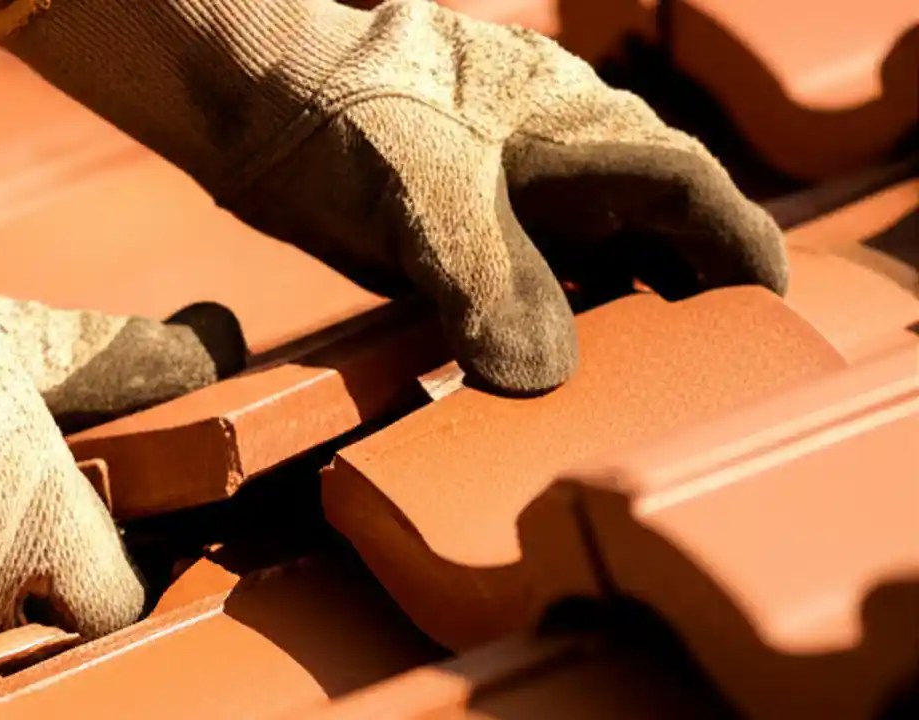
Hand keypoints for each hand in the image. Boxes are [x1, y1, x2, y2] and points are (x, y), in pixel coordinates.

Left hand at [216, 1, 787, 392]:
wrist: (264, 109)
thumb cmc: (344, 121)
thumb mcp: (420, 195)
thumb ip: (487, 280)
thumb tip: (542, 378)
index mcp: (583, 131)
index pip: (694, 193)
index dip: (740, 256)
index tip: (772, 322)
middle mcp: (569, 165)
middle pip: (664, 234)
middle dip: (692, 304)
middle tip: (704, 387)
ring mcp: (524, 199)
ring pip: (605, 264)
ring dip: (624, 325)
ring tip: (632, 399)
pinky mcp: (477, 233)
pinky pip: (543, 286)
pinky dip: (557, 332)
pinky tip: (549, 378)